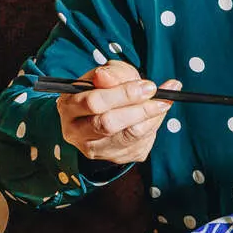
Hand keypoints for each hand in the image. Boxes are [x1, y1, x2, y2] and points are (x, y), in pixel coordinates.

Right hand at [56, 60, 179, 164]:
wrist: (105, 115)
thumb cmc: (105, 91)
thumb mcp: (108, 75)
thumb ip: (111, 74)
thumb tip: (105, 76)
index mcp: (69, 106)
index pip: (94, 102)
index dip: (123, 94)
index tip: (148, 86)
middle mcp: (76, 132)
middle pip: (108, 124)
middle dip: (138, 109)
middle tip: (158, 97)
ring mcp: (95, 149)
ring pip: (128, 137)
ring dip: (150, 119)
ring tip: (164, 103)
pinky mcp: (115, 159)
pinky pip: (139, 145)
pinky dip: (152, 128)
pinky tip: (156, 115)